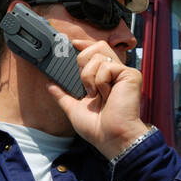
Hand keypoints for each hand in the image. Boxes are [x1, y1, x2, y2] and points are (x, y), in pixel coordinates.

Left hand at [46, 39, 150, 160]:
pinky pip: (107, 67)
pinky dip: (100, 82)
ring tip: (96, 94)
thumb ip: (63, 94)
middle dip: (83, 61)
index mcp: (103, 79)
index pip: (95, 52)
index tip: (71, 43)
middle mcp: (114, 73)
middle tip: (84, 83)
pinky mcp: (130, 75)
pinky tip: (106, 94)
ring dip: (89, 77)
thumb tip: (50, 84)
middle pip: (98, 46)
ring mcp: (123, 73)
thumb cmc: (97, 127)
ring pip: (98, 56)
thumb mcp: (74, 108)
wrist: (111, 137)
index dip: (84, 44)